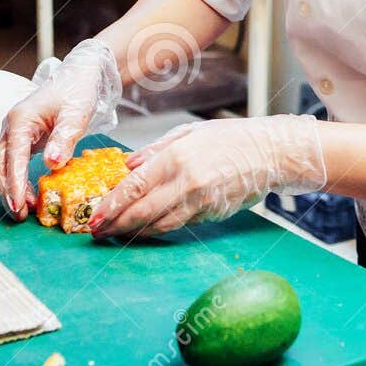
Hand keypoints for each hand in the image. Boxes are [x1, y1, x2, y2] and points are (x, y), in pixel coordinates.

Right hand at [0, 39, 120, 219]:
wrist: (79, 77)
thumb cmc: (77, 92)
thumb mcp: (75, 114)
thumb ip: (64, 138)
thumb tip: (52, 163)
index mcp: (20, 120)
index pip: (13, 157)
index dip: (15, 184)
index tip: (20, 205)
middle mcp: (11, 127)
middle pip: (0, 165)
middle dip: (8, 192)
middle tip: (21, 215)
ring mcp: (14, 133)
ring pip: (3, 166)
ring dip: (11, 189)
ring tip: (26, 211)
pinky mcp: (22, 139)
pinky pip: (13, 164)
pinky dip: (18, 181)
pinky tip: (30, 196)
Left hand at [90, 115, 325, 237]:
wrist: (270, 153)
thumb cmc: (231, 138)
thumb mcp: (190, 131)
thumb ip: (156, 150)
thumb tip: (128, 165)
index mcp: (177, 157)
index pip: (135, 186)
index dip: (112, 204)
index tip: (95, 215)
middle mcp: (187, 183)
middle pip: (142, 211)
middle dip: (116, 224)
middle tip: (97, 232)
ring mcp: (201, 202)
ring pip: (159, 224)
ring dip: (134, 232)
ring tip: (115, 234)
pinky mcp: (212, 214)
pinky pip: (179, 225)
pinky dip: (158, 229)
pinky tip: (145, 230)